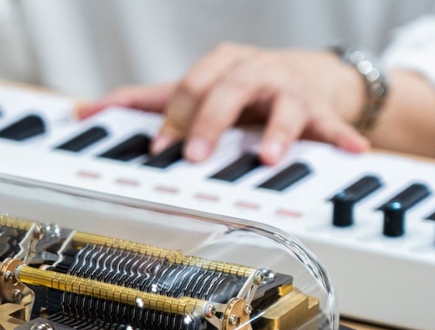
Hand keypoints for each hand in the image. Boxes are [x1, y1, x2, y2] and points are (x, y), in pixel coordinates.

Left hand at [79, 43, 370, 164]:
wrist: (308, 77)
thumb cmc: (241, 87)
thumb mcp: (193, 89)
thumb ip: (143, 101)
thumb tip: (84, 109)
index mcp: (218, 68)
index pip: (189, 87)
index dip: (173, 117)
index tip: (159, 147)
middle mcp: (251, 74)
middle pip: (228, 90)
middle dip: (210, 122)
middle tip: (197, 154)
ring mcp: (287, 91)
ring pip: (280, 105)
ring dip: (274, 131)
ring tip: (268, 156)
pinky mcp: (320, 110)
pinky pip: (331, 124)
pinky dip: (340, 137)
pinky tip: (351, 150)